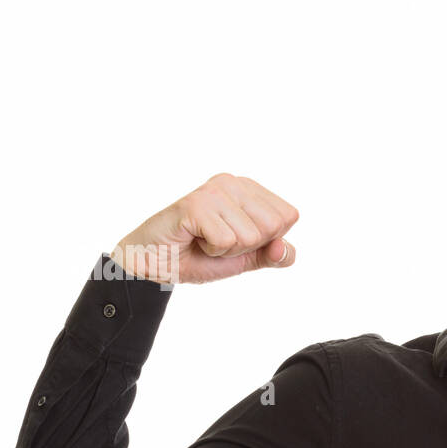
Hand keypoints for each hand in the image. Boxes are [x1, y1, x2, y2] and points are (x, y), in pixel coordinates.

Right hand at [109, 172, 298, 283]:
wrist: (157, 264)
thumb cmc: (201, 256)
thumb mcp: (247, 259)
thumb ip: (274, 255)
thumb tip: (284, 249)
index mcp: (250, 189)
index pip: (288, 217)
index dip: (266, 239)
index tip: (236, 238)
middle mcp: (234, 182)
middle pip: (273, 226)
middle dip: (248, 246)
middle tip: (218, 241)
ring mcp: (214, 190)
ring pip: (250, 235)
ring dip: (227, 250)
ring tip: (204, 240)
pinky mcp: (196, 204)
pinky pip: (226, 241)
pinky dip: (212, 250)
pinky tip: (194, 239)